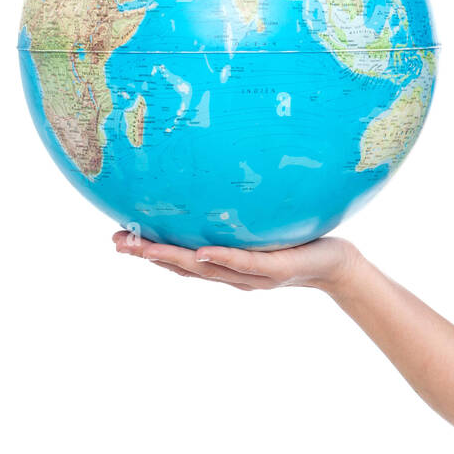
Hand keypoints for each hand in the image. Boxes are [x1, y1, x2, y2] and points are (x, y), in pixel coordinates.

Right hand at [112, 229, 360, 293]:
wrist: (338, 265)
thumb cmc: (301, 242)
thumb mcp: (265, 226)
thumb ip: (239, 214)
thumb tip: (214, 178)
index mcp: (227, 265)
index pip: (181, 260)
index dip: (148, 252)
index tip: (117, 238)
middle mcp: (235, 275)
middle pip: (184, 268)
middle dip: (148, 256)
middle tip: (116, 242)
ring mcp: (254, 275)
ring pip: (207, 269)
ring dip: (173, 259)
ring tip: (143, 248)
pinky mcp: (276, 269)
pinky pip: (245, 262)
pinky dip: (221, 258)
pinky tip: (200, 251)